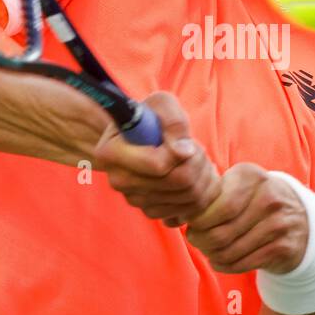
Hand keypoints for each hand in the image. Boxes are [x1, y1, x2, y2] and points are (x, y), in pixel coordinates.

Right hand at [93, 91, 220, 226]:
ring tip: (200, 160)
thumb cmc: (152, 116)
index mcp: (110, 153)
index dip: (183, 152)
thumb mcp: (162, 103)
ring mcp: (134, 200)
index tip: (186, 140)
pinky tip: (197, 176)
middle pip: (178, 181)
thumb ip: (173, 121)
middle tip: (199, 149)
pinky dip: (201, 193)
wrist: (145, 135)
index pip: (158, 165)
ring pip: (188, 197)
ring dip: (203, 176)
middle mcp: (118, 181)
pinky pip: (188, 210)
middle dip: (198, 162)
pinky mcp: (150, 211)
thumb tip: (184, 151)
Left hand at [183, 164, 308, 274]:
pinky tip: (220, 261)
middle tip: (195, 240)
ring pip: (231, 251)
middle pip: (222, 231)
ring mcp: (280, 223)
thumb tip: (180, 214)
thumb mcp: (240, 185)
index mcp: (252, 176)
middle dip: (201, 240)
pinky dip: (225, 266)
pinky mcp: (284, 247)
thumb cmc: (255, 201)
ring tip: (208, 250)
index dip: (199, 220)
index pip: (219, 205)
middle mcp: (270, 197)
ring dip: (212, 255)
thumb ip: (213, 194)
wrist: (301, 220)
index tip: (190, 224)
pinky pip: (243, 263)